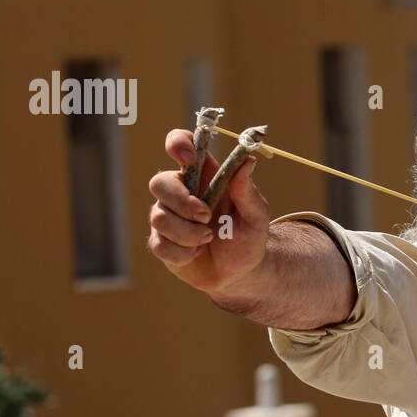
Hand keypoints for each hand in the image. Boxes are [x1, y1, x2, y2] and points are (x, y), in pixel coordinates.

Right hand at [147, 128, 270, 292]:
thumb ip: (247, 190)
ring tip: (207, 240)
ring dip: (187, 233)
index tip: (188, 159)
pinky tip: (196, 253)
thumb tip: (248, 160)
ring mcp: (166, 216)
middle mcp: (180, 191)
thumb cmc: (248, 237)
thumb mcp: (256, 215)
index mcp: (203, 175)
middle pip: (159, 182)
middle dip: (182, 202)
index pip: (181, 144)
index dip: (177, 144)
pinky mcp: (160, 241)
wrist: (239, 273)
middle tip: (206, 217)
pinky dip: (182, 253)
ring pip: (159, 217)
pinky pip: (159, 244)